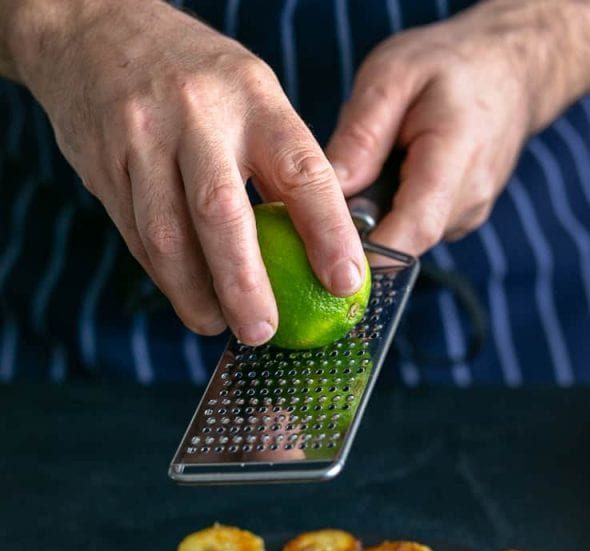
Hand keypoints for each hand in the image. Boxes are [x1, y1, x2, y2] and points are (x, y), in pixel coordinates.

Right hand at [11, 0, 364, 343]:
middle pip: (221, 212)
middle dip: (245, 285)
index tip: (344, 282)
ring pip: (167, 235)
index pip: (301, 170)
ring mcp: (142, 139)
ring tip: (219, 325)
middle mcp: (197, 115)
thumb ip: (280, 161)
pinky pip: (136, 236)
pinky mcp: (102, 165)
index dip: (328, 232)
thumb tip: (318, 246)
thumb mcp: (252, 93)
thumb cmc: (195, 76)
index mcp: (253, 97)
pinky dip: (165, 275)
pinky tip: (186, 294)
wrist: (95, 27)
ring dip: (195, 293)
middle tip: (262, 332)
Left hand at [326, 1, 567, 254]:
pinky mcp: (461, 221)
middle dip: (364, 227)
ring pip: (406, 238)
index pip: (414, 230)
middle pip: (403, 240)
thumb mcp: (391, 75)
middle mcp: (469, 199)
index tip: (330, 247)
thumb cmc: (448, 64)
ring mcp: (468, 215)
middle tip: (347, 180)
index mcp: (455, 159)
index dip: (369, 252)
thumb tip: (330, 191)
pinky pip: (415, 229)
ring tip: (382, 163)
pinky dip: (396, 210)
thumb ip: (361, 135)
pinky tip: (400, 171)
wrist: (509, 68)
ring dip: (380, 214)